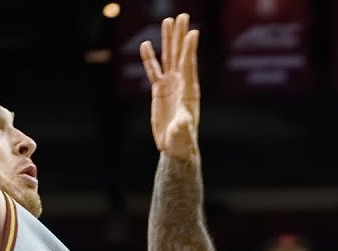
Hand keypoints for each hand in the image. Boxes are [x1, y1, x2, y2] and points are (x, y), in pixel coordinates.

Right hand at [140, 14, 200, 159]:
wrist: (175, 147)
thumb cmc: (182, 141)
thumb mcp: (183, 133)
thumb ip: (183, 125)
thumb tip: (183, 121)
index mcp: (189, 91)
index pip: (189, 65)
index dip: (190, 49)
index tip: (192, 31)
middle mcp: (181, 83)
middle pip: (180, 54)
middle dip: (180, 35)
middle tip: (182, 16)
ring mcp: (170, 85)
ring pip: (169, 57)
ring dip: (168, 40)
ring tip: (167, 21)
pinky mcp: (160, 91)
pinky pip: (153, 70)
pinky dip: (149, 58)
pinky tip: (145, 44)